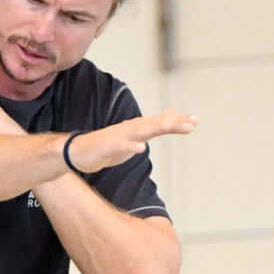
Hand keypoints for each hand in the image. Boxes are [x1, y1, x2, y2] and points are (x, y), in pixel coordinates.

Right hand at [61, 108, 197, 174]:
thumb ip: (148, 131)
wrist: (78, 153)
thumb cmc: (106, 147)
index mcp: (137, 129)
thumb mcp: (132, 139)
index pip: (160, 123)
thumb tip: (166, 120)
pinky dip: (131, 147)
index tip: (195, 121)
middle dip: (174, 122)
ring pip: (142, 131)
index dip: (178, 121)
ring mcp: (120, 137)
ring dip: (158, 127)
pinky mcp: (108, 147)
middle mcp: (131, 129)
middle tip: (193, 122)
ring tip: (174, 126)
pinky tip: (141, 148)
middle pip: (156, 124)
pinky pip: (121, 146)